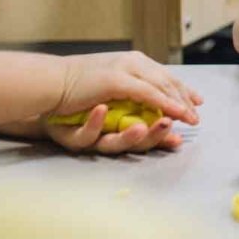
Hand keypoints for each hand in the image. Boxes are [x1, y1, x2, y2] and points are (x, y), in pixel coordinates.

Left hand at [45, 104, 180, 154]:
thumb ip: (152, 97)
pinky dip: (94, 125)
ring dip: (128, 137)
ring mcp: (93, 139)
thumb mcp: (124, 92)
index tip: (182, 136)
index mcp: (126, 130)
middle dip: (152, 137)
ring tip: (139, 127)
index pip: (150, 137)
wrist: (52, 98)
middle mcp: (112, 138)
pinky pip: (84, 137)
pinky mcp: (73, 138)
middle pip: (136, 145)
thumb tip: (186, 103)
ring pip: (113, 145)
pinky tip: (101, 110)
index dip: (166, 138)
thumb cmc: (89, 97)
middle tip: (167, 125)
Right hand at [54, 51, 201, 125]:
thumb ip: (125, 84)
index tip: (195, 99)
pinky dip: (165, 103)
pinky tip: (176, 113)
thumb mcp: (105, 80)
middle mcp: (133, 61)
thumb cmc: (74, 85)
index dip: (180, 87)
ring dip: (179, 102)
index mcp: (131, 61)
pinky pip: (149, 94)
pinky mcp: (118, 80)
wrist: (51, 81)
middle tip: (198, 111)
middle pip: (167, 79)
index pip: (162, 74)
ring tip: (191, 117)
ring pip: (162, 86)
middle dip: (184, 96)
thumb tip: (139, 91)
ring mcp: (126, 69)